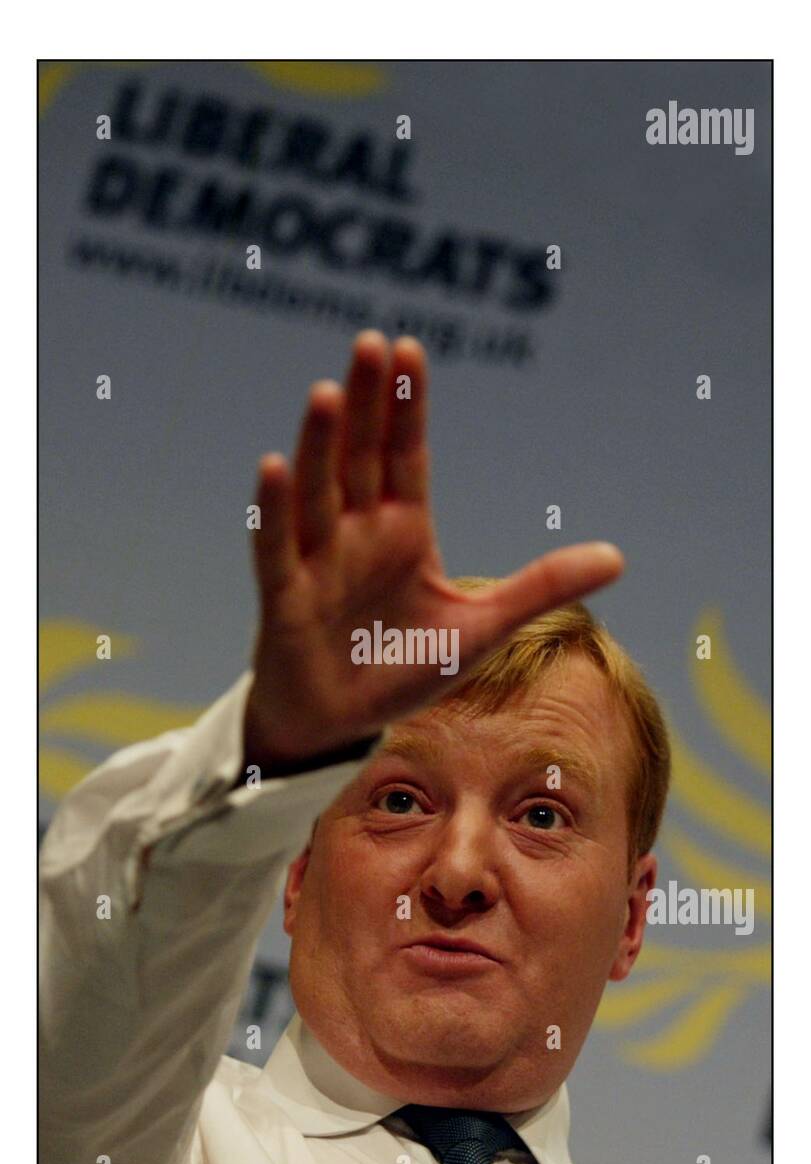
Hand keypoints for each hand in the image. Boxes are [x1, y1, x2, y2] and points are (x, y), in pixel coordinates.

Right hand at [244, 330, 623, 769]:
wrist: (338, 724)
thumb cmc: (402, 669)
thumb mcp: (482, 628)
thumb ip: (541, 587)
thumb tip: (618, 557)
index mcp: (404, 532)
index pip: (405, 455)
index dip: (406, 405)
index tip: (409, 348)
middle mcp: (357, 534)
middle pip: (361, 457)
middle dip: (366, 404)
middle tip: (371, 343)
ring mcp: (317, 561)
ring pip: (318, 491)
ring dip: (322, 444)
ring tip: (328, 392)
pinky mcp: (285, 598)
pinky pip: (275, 548)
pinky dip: (273, 510)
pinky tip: (274, 466)